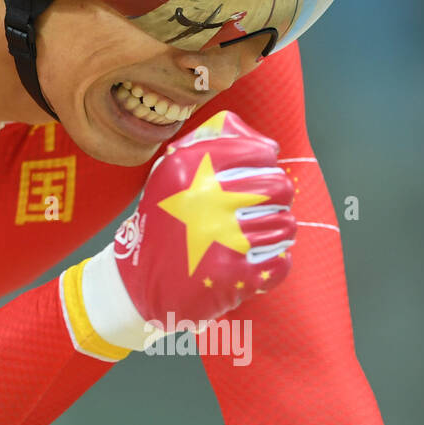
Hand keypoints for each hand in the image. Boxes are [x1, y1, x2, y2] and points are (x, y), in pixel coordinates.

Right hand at [66, 111, 295, 354]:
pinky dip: (273, 262)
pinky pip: (281, 260)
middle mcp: (205, 199)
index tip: (254, 176)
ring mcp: (222, 239)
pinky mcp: (234, 276)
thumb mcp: (171, 170)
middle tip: (259, 209)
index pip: (260, 152)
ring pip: (285, 225)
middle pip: (279, 187)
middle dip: (276, 198)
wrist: (137, 282)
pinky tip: (250, 261)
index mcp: (188, 167)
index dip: (266, 164)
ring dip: (274, 232)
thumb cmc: (165, 219)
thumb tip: (269, 146)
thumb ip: (213, 142)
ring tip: (252, 237)